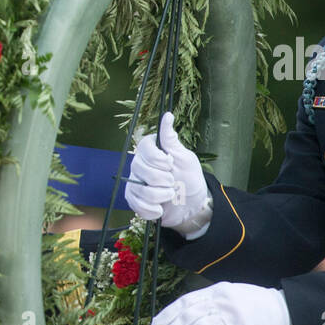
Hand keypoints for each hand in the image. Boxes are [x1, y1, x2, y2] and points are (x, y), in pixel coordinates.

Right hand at [126, 112, 210, 234]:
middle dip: (163, 179)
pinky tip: (162, 207)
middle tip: (173, 181)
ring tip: (170, 194)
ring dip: (162, 196)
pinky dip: (154, 209)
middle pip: (141, 169)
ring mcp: (134, 182)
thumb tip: (167, 115)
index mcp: (149, 150)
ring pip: (141, 189)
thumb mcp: (184, 156)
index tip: (170, 163)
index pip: (144, 148)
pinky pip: (138, 205)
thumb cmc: (189, 178)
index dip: (158, 158)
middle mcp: (138, 164)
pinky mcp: (133, 200)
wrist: (191, 204)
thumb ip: (171, 139)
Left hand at [152, 282, 292, 324]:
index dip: (168, 313)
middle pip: (188, 316)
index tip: (155, 324)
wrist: (287, 310)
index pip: (186, 301)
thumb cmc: (257, 305)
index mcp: (217, 290)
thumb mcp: (232, 295)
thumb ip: (211, 303)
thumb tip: (186, 319)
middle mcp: (222, 301)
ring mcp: (232, 315)